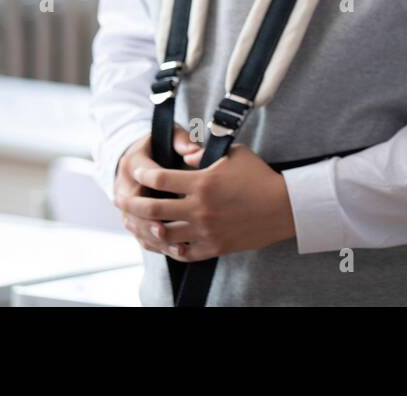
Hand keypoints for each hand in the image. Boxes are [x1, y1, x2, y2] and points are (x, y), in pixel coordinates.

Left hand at [113, 126, 295, 261]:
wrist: (284, 207)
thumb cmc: (260, 177)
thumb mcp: (234, 155)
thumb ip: (206, 154)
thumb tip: (187, 156)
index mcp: (202, 183)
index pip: (160, 178)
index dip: (143, 174)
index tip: (138, 172)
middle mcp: (200, 208)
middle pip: (153, 209)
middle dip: (132, 204)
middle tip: (123, 201)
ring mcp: (206, 230)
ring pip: (164, 234)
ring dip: (148, 228)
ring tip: (139, 224)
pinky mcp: (214, 247)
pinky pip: (184, 253)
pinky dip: (172, 247)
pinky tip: (167, 241)